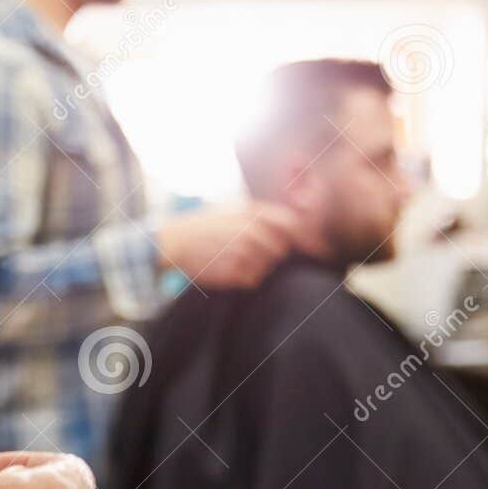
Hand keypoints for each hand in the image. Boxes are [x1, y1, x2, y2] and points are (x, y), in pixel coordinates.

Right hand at [156, 202, 295, 289]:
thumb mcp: (231, 208)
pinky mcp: (233, 271)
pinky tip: (230, 270)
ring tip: (236, 260)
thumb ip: (260, 214)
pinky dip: (247, 279)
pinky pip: (253, 280)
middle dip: (278, 255)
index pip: (292, 224)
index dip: (306, 238)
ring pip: (269, 266)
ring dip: (260, 268)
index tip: (315, 249)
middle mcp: (251, 230)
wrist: (172, 240)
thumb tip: (291, 222)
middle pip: (282, 249)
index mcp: (252, 212)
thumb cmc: (203, 225)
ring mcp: (243, 252)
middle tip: (259, 256)